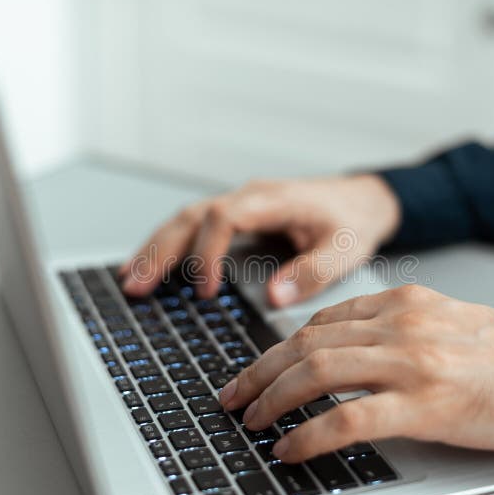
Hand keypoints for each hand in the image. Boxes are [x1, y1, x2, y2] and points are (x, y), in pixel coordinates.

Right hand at [119, 175, 400, 305]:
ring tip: (130, 279)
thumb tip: (275, 297)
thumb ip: (312, 273)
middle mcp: (250, 197)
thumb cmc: (353, 221)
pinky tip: (150, 266)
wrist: (363, 200)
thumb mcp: (344, 250)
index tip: (206, 290)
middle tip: (136, 285)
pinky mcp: (238, 217)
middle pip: (192, 216)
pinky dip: (170, 246)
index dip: (208, 252)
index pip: (223, 217)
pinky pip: (195, 227)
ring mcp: (241, 205)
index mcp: (273, 200)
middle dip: (161, 251)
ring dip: (156, 248)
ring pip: (186, 219)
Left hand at [219, 285, 493, 461]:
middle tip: (233, 396)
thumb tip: (343, 352)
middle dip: (259, 372)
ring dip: (273, 399)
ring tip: (250, 422)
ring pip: (317, 372)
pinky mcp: (427, 404)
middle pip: (306, 344)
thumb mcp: (445, 324)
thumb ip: (395, 330)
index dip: (278, 348)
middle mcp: (401, 325)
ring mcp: (413, 362)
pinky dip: (310, 434)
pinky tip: (291, 448)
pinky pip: (350, 417)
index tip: (258, 369)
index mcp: (403, 303)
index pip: (321, 321)